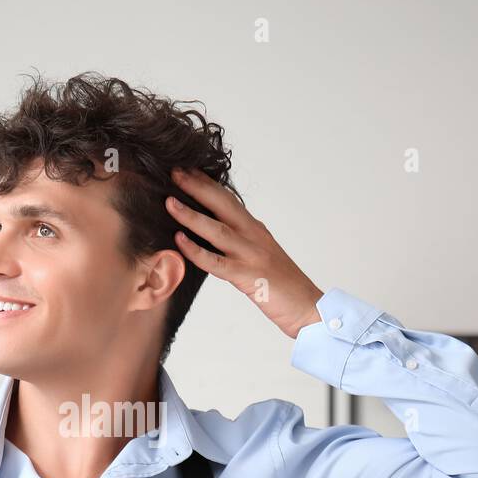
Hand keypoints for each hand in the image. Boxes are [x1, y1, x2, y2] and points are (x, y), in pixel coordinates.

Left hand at [165, 167, 324, 338]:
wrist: (308, 308)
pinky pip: (216, 262)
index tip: (187, 168)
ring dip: (191, 215)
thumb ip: (239, 243)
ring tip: (169, 202)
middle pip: (223, 205)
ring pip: (217, 230)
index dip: (207, 183)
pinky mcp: (248, 276)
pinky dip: (196, 250)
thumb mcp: (260, 256)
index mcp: (256, 230)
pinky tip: (180, 240)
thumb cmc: (283, 287)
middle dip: (197, 187)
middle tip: (174, 171)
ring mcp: (251, 255)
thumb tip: (213, 234)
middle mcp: (254, 236)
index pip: (228, 199)